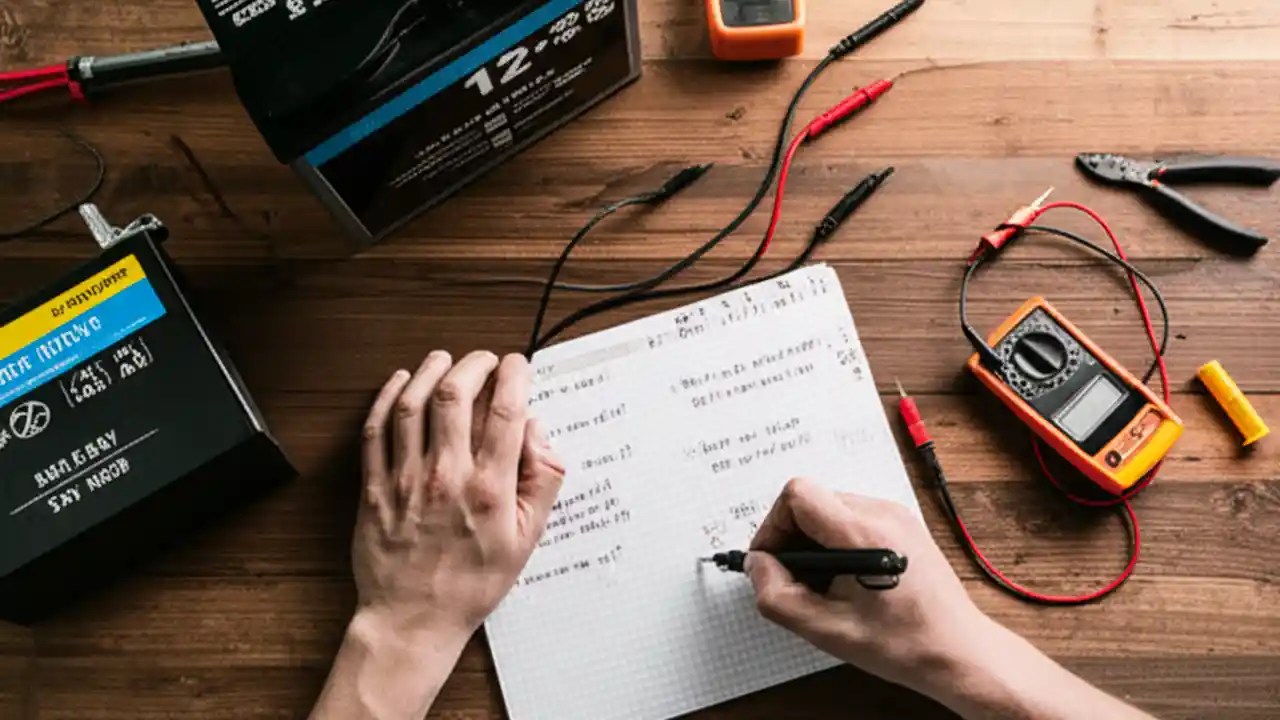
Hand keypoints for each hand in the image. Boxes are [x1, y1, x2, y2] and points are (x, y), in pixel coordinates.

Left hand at [353, 350, 564, 639]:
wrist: (414, 620)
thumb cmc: (472, 582)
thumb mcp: (527, 539)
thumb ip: (540, 480)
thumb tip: (538, 432)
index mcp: (489, 489)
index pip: (505, 412)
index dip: (514, 376)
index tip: (517, 366)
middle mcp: (446, 477)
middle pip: (456, 395)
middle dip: (472, 364)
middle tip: (483, 360)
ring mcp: (405, 480)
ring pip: (412, 404)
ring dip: (429, 372)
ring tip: (443, 360)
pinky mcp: (373, 488)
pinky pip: (375, 431)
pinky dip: (386, 398)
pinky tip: (399, 383)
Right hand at [746, 478, 987, 695]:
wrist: (957, 651)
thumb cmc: (904, 644)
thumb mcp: (825, 630)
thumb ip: (777, 596)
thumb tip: (758, 565)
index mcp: (863, 534)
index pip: (797, 495)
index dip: (773, 526)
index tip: (771, 560)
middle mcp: (882, 514)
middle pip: (811, 500)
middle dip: (791, 538)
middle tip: (796, 581)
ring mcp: (895, 516)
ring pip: (829, 508)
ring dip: (813, 541)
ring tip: (823, 585)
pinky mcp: (902, 524)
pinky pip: (851, 517)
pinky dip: (835, 542)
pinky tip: (844, 580)